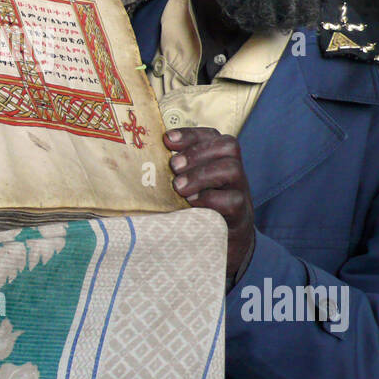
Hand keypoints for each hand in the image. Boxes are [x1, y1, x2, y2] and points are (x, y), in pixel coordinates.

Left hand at [165, 128, 255, 279]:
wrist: (223, 244)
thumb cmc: (197, 209)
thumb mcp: (185, 186)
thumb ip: (172, 172)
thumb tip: (138, 161)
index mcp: (218, 159)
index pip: (210, 135)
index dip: (190, 134)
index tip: (167, 140)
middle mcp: (233, 170)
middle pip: (228, 146)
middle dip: (197, 153)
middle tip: (173, 166)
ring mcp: (240, 191)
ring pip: (232, 170)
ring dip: (202, 174)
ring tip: (179, 187)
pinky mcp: (240, 215)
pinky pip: (233, 200)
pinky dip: (210, 199)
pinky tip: (192, 203)